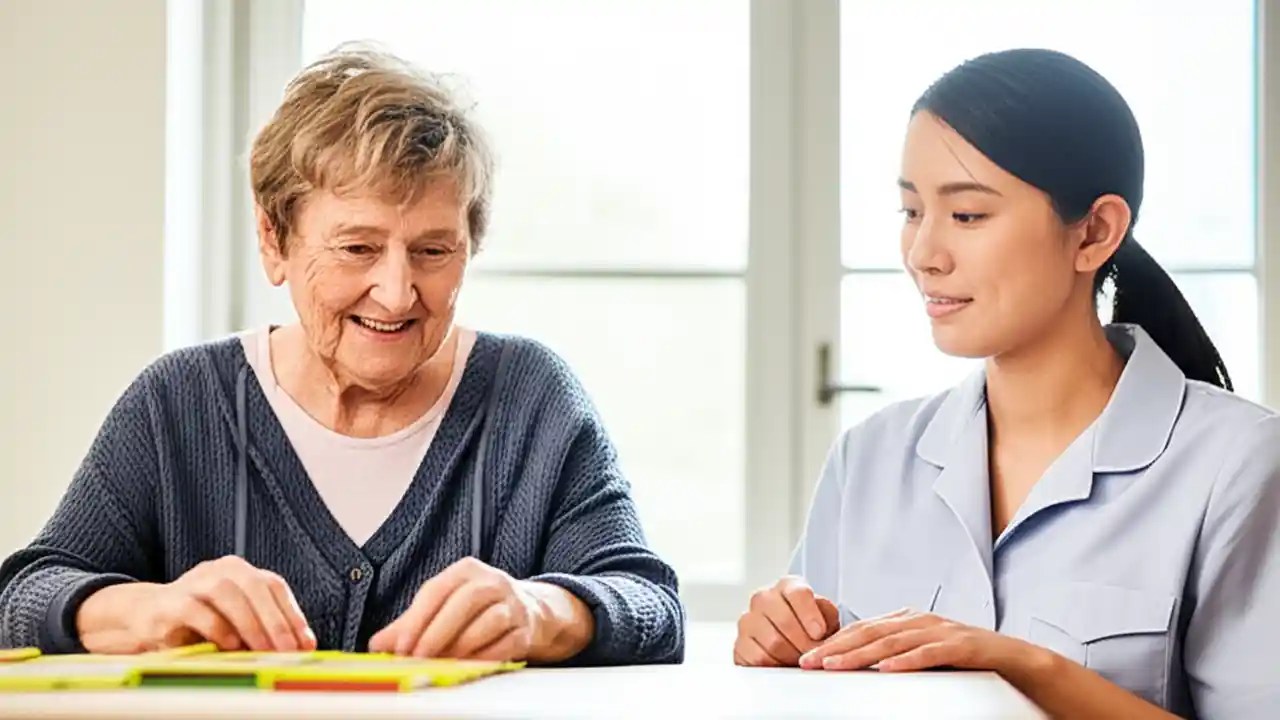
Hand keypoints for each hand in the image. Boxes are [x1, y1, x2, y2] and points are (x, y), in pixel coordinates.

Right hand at [77, 556, 316, 653]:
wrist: (146, 617)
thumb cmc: (200, 621)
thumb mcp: (236, 620)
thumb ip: (264, 627)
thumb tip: (303, 647)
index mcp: (240, 571)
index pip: (274, 586)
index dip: (292, 614)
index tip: (306, 642)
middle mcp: (219, 570)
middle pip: (255, 587)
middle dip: (276, 621)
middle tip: (288, 650)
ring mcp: (194, 582)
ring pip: (228, 594)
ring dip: (250, 623)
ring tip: (263, 649)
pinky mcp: (171, 603)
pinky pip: (197, 611)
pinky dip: (217, 628)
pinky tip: (230, 645)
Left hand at [369, 558, 541, 660]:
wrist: (528, 612)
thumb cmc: (476, 609)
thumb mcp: (442, 608)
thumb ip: (409, 625)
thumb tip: (377, 645)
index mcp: (466, 571)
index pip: (437, 589)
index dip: (416, 619)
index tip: (400, 647)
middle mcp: (492, 581)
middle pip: (465, 601)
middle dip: (438, 633)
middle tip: (419, 658)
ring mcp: (513, 604)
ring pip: (489, 621)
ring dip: (462, 646)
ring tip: (442, 664)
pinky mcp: (525, 628)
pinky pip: (506, 644)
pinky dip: (485, 658)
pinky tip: (467, 668)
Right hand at [734, 576, 839, 666]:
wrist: (794, 642)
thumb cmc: (812, 626)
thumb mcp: (826, 616)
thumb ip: (826, 617)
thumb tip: (819, 634)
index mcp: (787, 586)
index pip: (797, 594)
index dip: (809, 615)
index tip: (819, 633)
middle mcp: (763, 598)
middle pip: (784, 621)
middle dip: (804, 642)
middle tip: (814, 653)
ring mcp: (748, 621)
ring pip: (772, 642)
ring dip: (792, 655)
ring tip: (802, 659)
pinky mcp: (740, 644)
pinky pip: (758, 657)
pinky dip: (776, 664)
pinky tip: (784, 663)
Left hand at [799, 608, 1034, 672]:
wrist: (1019, 660)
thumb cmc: (967, 661)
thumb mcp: (924, 655)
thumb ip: (895, 656)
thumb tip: (858, 670)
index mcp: (907, 620)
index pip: (861, 630)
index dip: (832, 643)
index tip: (805, 659)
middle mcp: (920, 620)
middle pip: (869, 633)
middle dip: (835, 647)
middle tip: (808, 662)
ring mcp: (941, 630)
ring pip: (892, 642)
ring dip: (860, 654)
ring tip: (835, 665)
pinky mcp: (963, 645)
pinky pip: (929, 653)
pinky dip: (906, 661)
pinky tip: (886, 669)